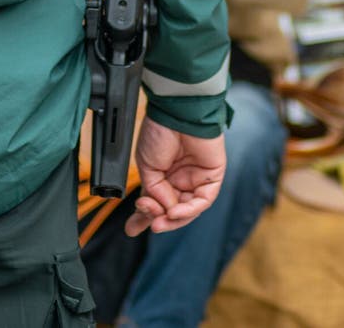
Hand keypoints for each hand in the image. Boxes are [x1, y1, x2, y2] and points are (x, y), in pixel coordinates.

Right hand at [124, 116, 225, 235]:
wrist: (176, 114)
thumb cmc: (160, 132)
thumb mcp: (147, 166)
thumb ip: (154, 191)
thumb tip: (163, 210)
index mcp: (164, 174)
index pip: (156, 201)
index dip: (144, 216)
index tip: (131, 228)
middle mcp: (180, 178)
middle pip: (172, 210)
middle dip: (159, 219)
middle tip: (148, 223)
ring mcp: (196, 179)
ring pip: (187, 210)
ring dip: (173, 219)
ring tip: (158, 222)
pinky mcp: (212, 177)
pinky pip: (202, 201)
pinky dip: (188, 210)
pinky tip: (173, 212)